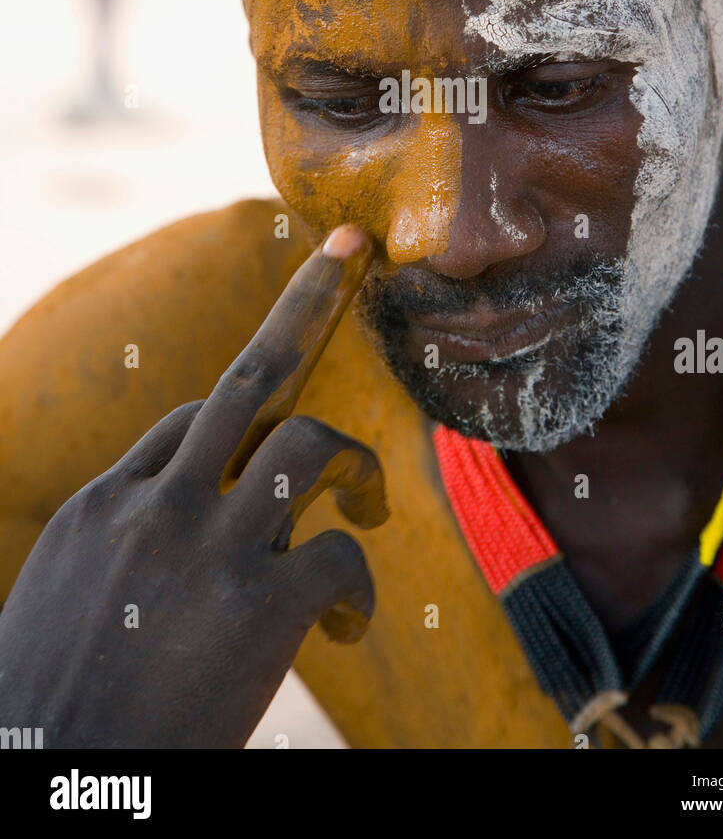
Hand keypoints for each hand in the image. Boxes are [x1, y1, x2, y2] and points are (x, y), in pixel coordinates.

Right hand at [0, 224, 385, 748]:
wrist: (46, 780)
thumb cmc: (50, 710)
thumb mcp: (61, 601)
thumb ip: (114, 551)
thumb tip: (157, 528)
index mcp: (105, 505)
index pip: (192, 421)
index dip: (245, 410)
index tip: (279, 385)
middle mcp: (155, 507)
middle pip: (247, 377)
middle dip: (306, 305)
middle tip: (348, 254)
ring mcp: (207, 551)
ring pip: (306, 445)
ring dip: (352, 464)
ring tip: (364, 503)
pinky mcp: (257, 608)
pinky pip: (338, 557)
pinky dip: (354, 588)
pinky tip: (340, 626)